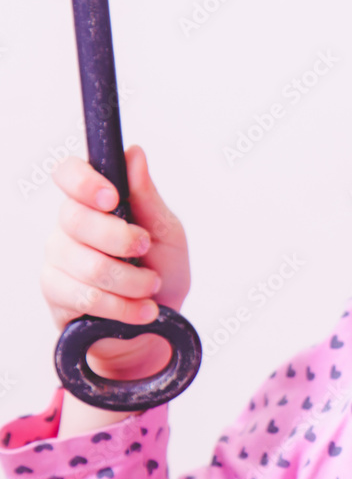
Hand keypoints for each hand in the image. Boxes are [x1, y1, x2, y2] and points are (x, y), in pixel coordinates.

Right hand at [41, 144, 191, 379]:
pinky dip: (123, 306)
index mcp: (94, 204)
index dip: (84, 182)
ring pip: (86, 264)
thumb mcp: (167, 233)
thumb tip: (134, 153)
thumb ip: (148, 197)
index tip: (112, 198)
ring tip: (151, 289)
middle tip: (146, 252)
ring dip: (132, 281)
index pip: (68, 173)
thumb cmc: (163, 272)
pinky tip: (141, 310)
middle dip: (122, 240)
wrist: (159, 325)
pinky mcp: (57, 295)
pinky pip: (84, 296)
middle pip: (75, 219)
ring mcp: (58, 261)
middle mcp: (69, 228)